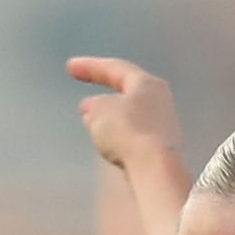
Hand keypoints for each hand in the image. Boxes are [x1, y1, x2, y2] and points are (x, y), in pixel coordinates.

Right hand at [66, 56, 184, 183]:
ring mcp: (164, 126)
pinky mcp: (162, 150)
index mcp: (146, 83)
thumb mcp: (99, 111)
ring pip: (131, 118)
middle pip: (126, 94)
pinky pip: (135, 138)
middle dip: (103, 99)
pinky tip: (109, 148)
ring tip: (93, 129)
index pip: (116, 68)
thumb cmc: (127, 131)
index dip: (90, 66)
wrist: (156, 168)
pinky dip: (119, 138)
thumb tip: (92, 107)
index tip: (70, 67)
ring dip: (110, 121)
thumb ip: (93, 106)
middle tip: (85, 106)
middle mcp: (160, 100)